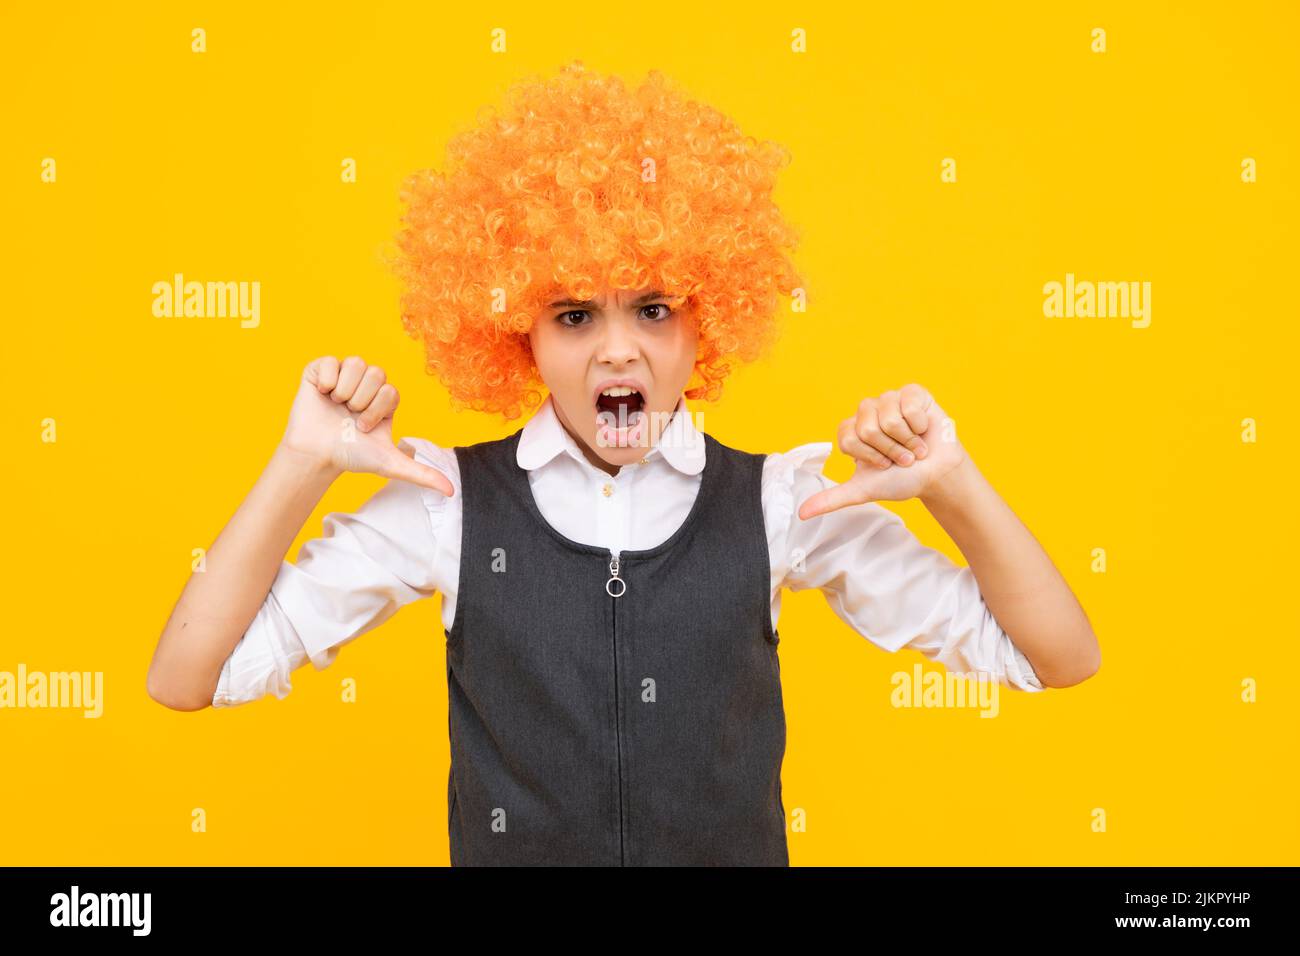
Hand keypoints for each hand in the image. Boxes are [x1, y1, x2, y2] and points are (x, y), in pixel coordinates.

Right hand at [279, 355, 453, 495]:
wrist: (315, 454)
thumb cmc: (351, 456)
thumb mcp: (390, 464)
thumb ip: (421, 474)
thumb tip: (451, 490)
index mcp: (385, 399)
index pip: (391, 390)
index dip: (376, 410)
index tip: (364, 427)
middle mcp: (367, 383)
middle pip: (377, 373)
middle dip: (362, 401)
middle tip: (350, 417)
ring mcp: (345, 374)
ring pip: (356, 363)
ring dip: (345, 391)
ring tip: (336, 406)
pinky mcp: (321, 370)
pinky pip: (330, 361)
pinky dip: (326, 380)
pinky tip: (323, 395)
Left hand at [797, 384, 966, 518]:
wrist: (937, 474)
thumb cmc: (901, 479)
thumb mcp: (863, 490)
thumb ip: (832, 499)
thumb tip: (802, 513)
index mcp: (852, 429)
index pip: (848, 439)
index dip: (869, 456)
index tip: (882, 464)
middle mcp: (867, 411)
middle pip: (868, 429)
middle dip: (890, 450)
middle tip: (901, 456)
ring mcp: (889, 399)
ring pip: (889, 419)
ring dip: (907, 441)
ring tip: (914, 446)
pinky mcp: (912, 393)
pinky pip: (909, 406)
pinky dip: (920, 425)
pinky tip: (923, 430)